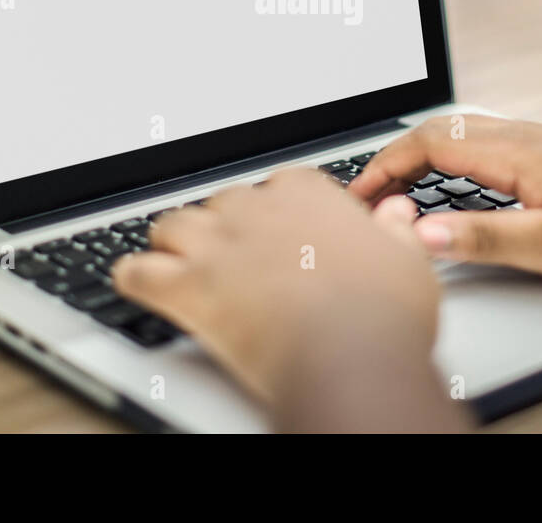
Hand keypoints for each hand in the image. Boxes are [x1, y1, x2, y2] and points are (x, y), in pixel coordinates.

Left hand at [112, 169, 441, 404]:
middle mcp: (256, 210)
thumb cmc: (382, 314)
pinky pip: (138, 272)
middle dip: (225, 225)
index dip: (279, 209)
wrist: (349, 359)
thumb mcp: (408, 261)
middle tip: (236, 255)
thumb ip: (395, 231)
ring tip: (179, 259)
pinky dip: (133, 277)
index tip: (284, 230)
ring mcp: (216, 245)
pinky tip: (135, 281)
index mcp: (307, 194)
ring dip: (174, 241)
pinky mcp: (187, 287)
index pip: (281, 183)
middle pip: (223, 201)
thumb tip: (398, 214)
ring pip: (173, 225)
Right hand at [350, 115, 541, 284]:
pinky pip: (486, 143)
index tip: (356, 196)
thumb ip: (483, 239)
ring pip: (463, 134)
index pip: (428, 144)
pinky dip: (451, 160)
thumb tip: (420, 234)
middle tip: (368, 197)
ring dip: (422, 158)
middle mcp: (524, 135)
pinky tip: (457, 187)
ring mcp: (540, 140)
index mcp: (515, 152)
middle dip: (394, 159)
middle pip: (439, 131)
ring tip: (401, 193)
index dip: (383, 167)